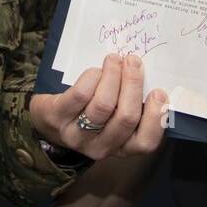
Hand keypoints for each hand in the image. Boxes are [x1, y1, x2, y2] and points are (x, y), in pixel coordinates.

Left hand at [30, 53, 168, 160]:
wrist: (48, 119)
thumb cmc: (90, 111)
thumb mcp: (113, 115)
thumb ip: (132, 102)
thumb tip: (149, 74)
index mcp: (122, 147)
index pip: (145, 142)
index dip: (156, 117)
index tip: (158, 91)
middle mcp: (101, 147)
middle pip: (126, 118)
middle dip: (133, 84)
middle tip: (133, 61)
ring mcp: (77, 136)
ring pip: (103, 105)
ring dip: (113, 75)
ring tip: (114, 59)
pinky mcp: (57, 118)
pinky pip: (80, 95)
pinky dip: (92, 77)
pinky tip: (96, 69)